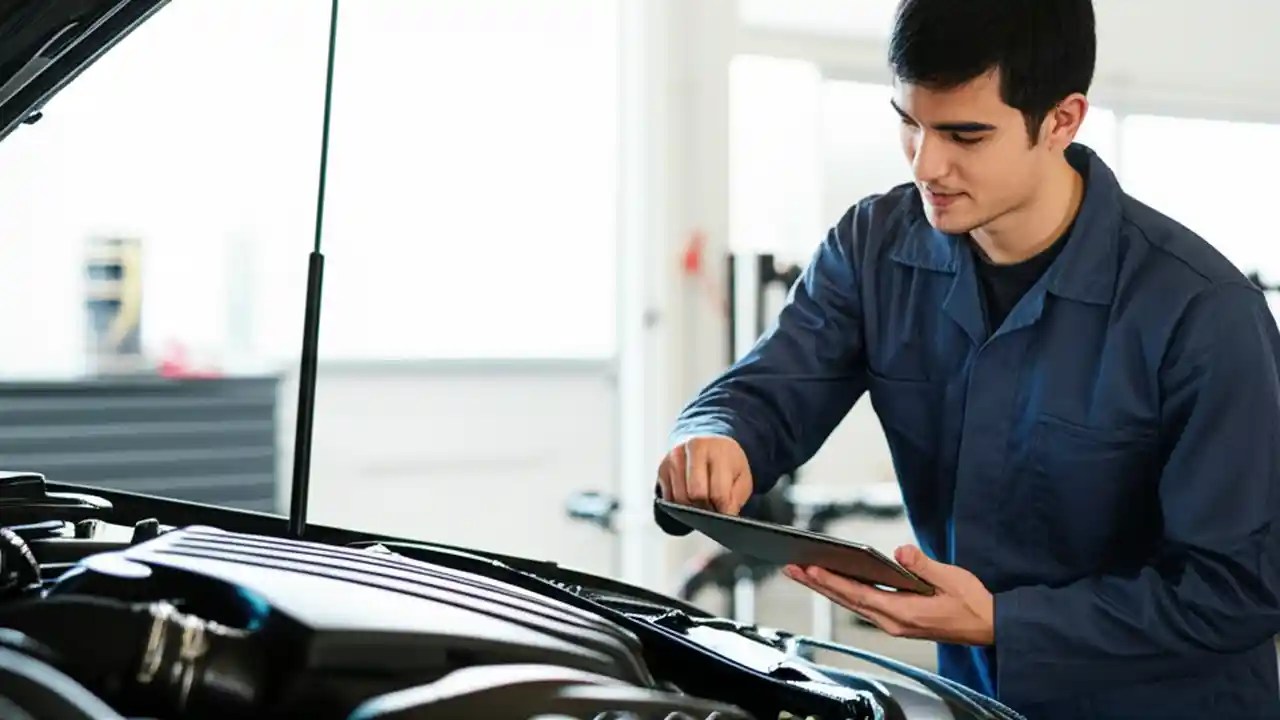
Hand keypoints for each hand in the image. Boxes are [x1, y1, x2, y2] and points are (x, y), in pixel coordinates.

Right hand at [656, 436, 752, 514]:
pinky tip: (690, 495)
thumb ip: (736, 497)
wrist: (709, 444)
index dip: (723, 508)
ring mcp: (674, 458)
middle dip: (705, 507)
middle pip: (695, 495)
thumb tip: (724, 515)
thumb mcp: (742, 477)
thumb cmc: (727, 462)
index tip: (726, 511)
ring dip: (692, 506)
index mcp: (716, 450)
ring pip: (680, 498)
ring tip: (703, 500)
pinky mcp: (662, 468)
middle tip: (713, 505)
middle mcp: (692, 449)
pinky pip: (669, 498)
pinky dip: (680, 503)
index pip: (718, 492)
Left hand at [783, 545, 994, 645]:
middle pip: (847, 600)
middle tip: (792, 568)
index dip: (833, 582)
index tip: (811, 569)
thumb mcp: (951, 579)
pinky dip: (845, 591)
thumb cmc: (972, 603)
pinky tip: (834, 580)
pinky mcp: (898, 619)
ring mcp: (894, 623)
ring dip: (827, 588)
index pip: (860, 595)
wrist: (989, 626)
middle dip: (818, 584)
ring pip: (853, 603)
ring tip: (804, 572)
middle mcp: (894, 622)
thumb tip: (900, 551)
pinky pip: (864, 604)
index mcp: (904, 614)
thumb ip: (923, 565)